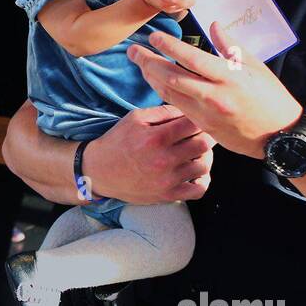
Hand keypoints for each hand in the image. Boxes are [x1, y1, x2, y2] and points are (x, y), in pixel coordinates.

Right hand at [83, 103, 215, 203]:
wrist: (100, 171)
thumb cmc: (118, 141)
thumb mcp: (136, 118)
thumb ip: (164, 112)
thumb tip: (188, 110)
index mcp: (157, 137)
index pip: (194, 124)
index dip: (200, 119)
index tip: (198, 119)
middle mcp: (164, 159)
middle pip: (204, 144)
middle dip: (206, 136)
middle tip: (202, 134)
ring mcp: (167, 180)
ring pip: (204, 165)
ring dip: (205, 156)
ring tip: (197, 152)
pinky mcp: (168, 195)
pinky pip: (199, 190)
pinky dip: (203, 180)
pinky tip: (194, 172)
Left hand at [128, 22, 302, 158]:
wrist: (280, 136)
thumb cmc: (271, 97)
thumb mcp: (256, 67)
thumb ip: (231, 46)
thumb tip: (213, 25)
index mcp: (229, 77)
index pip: (192, 58)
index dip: (169, 47)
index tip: (154, 36)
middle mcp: (214, 96)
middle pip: (172, 76)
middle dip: (149, 62)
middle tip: (133, 50)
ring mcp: (207, 113)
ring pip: (170, 93)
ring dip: (151, 77)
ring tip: (139, 62)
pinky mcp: (203, 126)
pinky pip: (177, 106)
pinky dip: (163, 92)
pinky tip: (154, 81)